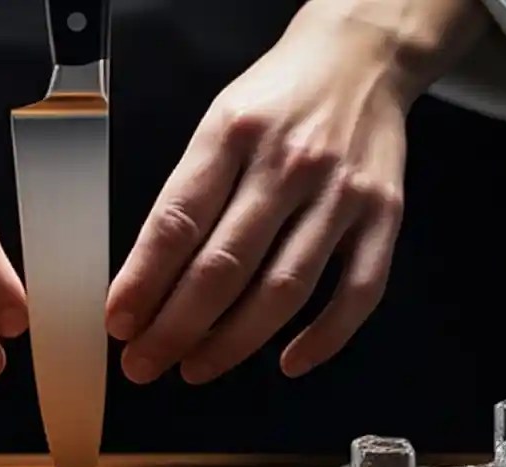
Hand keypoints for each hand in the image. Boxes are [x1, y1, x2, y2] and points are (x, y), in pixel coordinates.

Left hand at [106, 0, 485, 384]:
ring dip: (233, 342)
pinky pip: (357, 293)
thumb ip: (190, 194)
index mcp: (232, 135)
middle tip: (144, 364)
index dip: (144, 281)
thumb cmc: (277, 100)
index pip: (178, 222)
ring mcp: (341, 193)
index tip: (120, 323)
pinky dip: (323, 338)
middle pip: (224, 266)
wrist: (360, 59)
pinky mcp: (385, 216)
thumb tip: (148, 280)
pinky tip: (287, 362)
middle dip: (176, 327)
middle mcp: (289, 164)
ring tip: (194, 368)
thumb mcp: (217, 124)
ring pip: (283, 289)